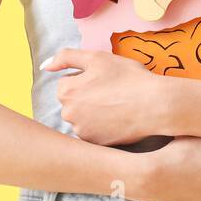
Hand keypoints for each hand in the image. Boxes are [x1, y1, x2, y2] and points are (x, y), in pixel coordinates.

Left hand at [40, 48, 166, 146]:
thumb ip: (66, 57)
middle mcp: (68, 115)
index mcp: (66, 92)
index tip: (102, 79)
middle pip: (72, 101)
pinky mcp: (96, 144)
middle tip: (110, 92)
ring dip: (93, 112)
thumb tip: (45, 66)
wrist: (155, 105)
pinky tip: (117, 118)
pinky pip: (93, 131)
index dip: (85, 78)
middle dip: (86, 96)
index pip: (66, 82)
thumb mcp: (97, 57)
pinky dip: (101, 126)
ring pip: (82, 117)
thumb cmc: (128, 78)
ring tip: (116, 105)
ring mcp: (82, 132)